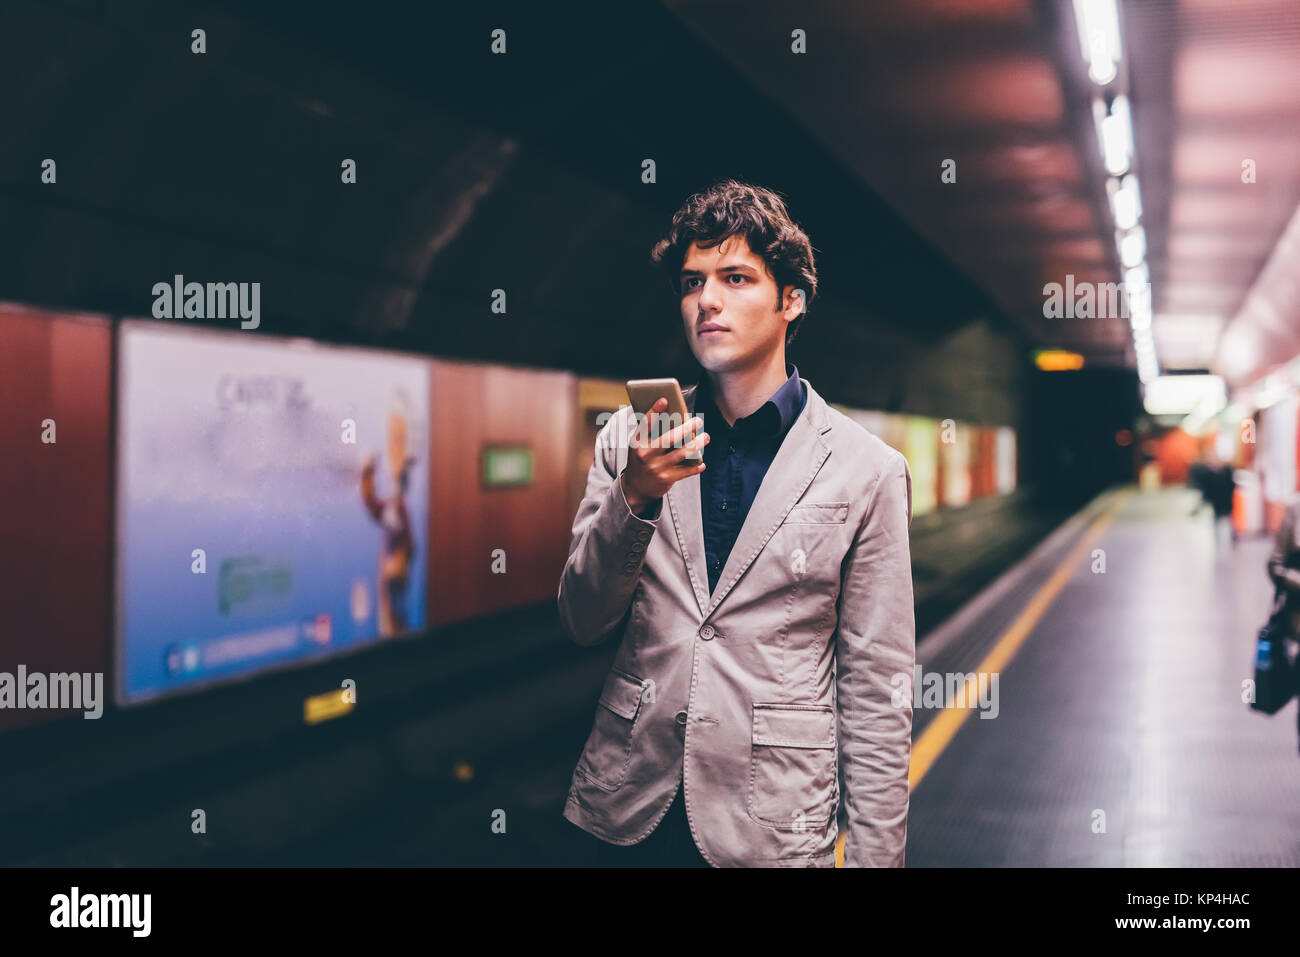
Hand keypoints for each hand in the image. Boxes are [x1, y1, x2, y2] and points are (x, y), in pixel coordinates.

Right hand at [620, 396, 708, 514]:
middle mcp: (645, 454)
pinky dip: (696, 466)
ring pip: (682, 453)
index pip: (646, 424)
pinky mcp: (666, 479)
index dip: (655, 411)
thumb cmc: (641, 461)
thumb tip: (673, 417)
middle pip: (669, 438)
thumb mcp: (639, 446)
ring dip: (697, 444)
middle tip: (698, 421)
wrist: (635, 488)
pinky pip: (685, 471)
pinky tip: (702, 462)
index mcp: (637, 443)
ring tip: (706, 437)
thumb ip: (651, 434)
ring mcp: (656, 467)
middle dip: (687, 428)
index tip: (665, 399)